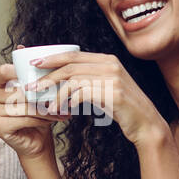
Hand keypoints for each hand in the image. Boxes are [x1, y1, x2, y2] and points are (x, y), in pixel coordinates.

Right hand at [0, 50, 61, 160]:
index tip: (41, 75)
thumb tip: (21, 46)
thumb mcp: (33, 89)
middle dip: (42, 95)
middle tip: (61, 96)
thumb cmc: (37, 113)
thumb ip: (26, 70)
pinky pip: (24, 118)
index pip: (3, 70)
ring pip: (23, 105)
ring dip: (45, 108)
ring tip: (61, 109)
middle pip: (18, 90)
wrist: (36, 141)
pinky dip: (42, 119)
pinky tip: (53, 120)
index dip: (20, 70)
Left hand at [25, 50, 167, 147]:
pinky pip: (82, 94)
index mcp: (107, 60)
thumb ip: (90, 80)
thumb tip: (62, 80)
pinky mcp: (113, 93)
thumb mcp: (107, 89)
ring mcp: (113, 78)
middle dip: (47, 75)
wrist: (146, 124)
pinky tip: (63, 111)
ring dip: (56, 94)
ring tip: (47, 105)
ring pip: (73, 80)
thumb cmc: (123, 108)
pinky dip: (69, 102)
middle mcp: (110, 65)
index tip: (35, 65)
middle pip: (70, 66)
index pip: (73, 55)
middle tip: (31, 86)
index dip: (52, 58)